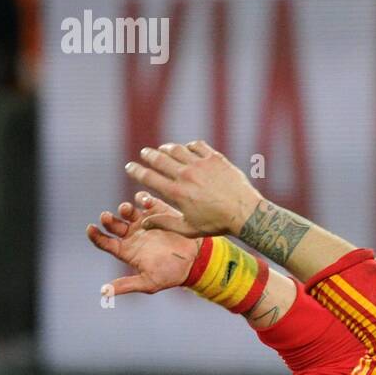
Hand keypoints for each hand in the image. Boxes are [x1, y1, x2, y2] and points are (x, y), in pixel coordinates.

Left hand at [86, 196, 199, 295]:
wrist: (196, 261)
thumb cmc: (172, 274)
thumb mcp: (148, 282)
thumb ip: (127, 285)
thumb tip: (103, 292)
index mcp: (127, 251)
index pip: (105, 242)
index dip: (96, 236)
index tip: (90, 228)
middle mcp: (133, 235)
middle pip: (114, 225)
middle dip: (108, 220)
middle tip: (107, 216)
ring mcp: (146, 222)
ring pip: (128, 212)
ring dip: (124, 209)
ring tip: (127, 209)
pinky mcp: (160, 212)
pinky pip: (148, 202)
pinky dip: (144, 199)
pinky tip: (143, 201)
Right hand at [124, 141, 260, 236]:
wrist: (245, 212)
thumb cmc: (216, 224)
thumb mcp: (188, 228)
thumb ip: (165, 223)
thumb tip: (144, 223)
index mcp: (176, 192)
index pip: (149, 177)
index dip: (136, 171)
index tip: (130, 167)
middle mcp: (186, 175)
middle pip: (159, 159)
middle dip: (148, 155)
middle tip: (144, 153)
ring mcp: (201, 165)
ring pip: (177, 150)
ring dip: (166, 148)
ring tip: (162, 149)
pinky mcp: (215, 158)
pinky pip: (197, 146)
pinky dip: (189, 146)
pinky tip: (187, 148)